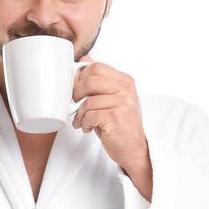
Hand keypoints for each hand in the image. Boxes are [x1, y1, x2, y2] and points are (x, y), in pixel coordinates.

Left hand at [72, 56, 152, 194]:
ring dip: (79, 114)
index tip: (76, 90)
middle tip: (75, 105)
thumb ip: (102, 81)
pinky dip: (84, 123)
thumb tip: (84, 60)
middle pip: (90, 80)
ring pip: (88, 101)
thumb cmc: (120, 124)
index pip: (96, 67)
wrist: (134, 148)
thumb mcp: (113, 98)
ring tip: (81, 121)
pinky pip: (90, 115)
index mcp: (125, 80)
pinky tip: (88, 128)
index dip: (80, 77)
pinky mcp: (116, 117)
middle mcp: (126, 89)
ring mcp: (123, 103)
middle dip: (76, 94)